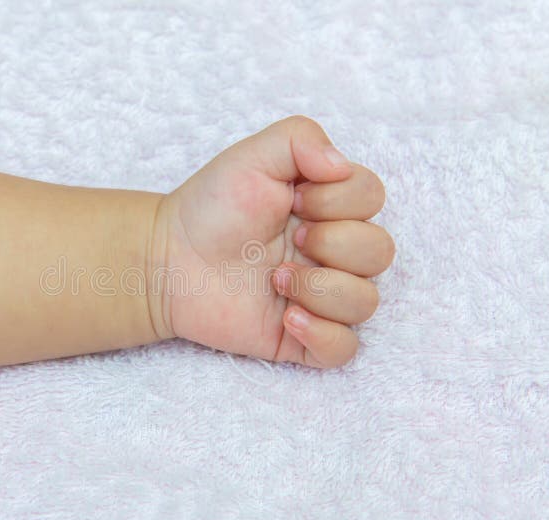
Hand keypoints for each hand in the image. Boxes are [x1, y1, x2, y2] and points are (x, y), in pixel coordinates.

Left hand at [151, 116, 393, 367]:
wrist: (169, 260)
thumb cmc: (210, 207)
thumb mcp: (252, 156)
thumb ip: (302, 139)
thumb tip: (343, 167)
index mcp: (328, 208)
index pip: (373, 197)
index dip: (339, 200)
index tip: (293, 201)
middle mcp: (331, 252)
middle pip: (380, 252)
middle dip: (334, 243)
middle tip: (288, 238)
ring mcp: (319, 297)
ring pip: (367, 302)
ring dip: (323, 289)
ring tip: (276, 280)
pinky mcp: (302, 337)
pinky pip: (345, 349)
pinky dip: (322, 335)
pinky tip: (287, 317)